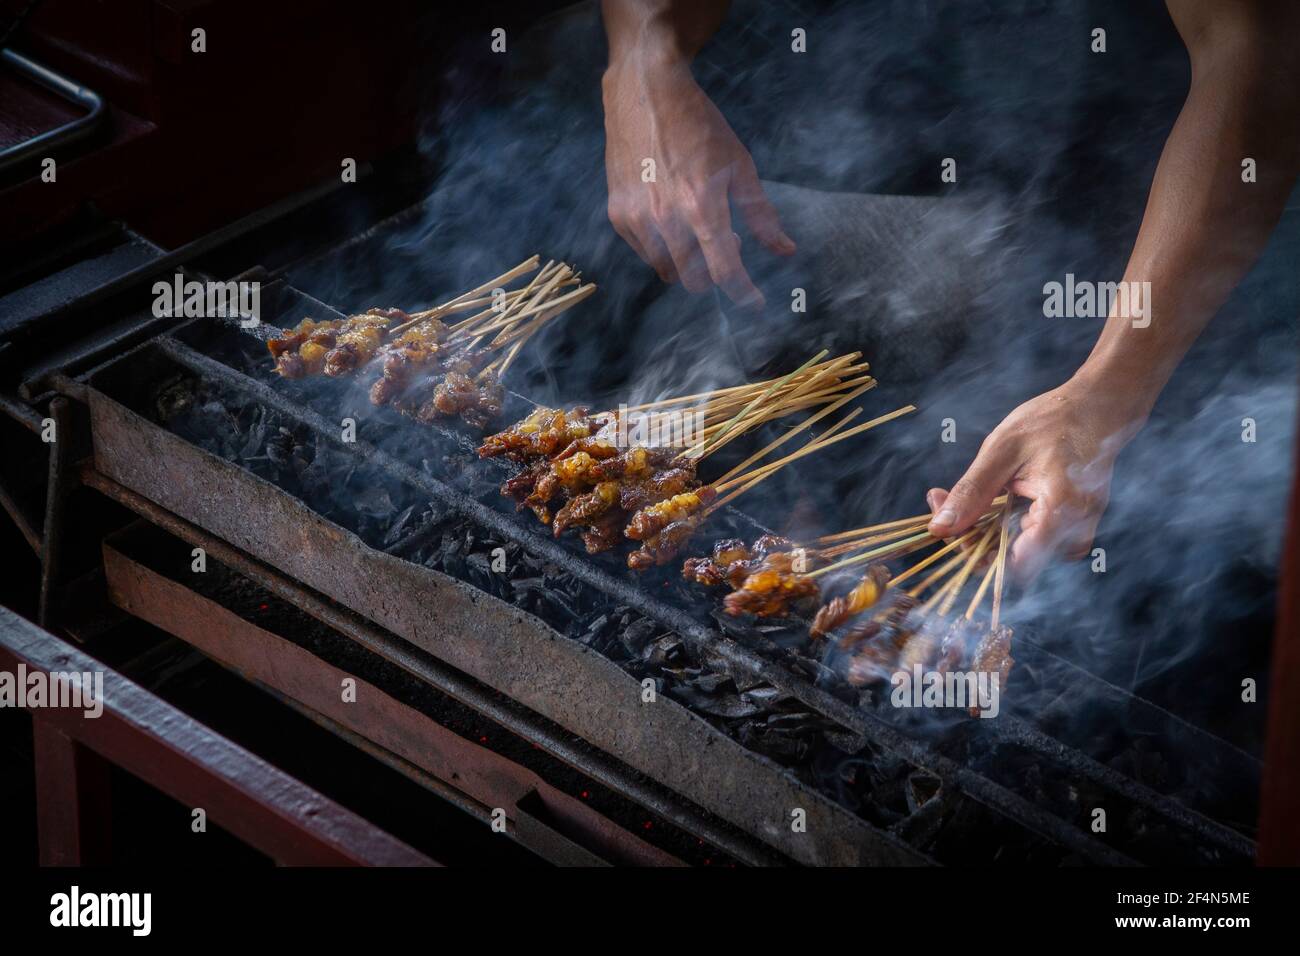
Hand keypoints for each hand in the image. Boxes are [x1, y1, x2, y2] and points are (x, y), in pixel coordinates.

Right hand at [602, 59, 794, 306]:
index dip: (743, 293)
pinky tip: (668, 216)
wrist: (646, 93)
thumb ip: (761, 214)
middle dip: (712, 273)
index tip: (754, 303)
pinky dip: (660, 246)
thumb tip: (785, 251)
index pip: (725, 271)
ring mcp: (637, 218)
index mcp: (702, 207)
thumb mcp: (740, 165)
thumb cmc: (699, 125)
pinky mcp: (618, 214)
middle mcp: (666, 219)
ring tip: (693, 226)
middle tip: (723, 243)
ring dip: (686, 260)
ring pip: (666, 270)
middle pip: (694, 281)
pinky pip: (644, 252)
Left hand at [925, 379, 1146, 579]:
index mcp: (1062, 512)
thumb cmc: (1054, 422)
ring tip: (976, 494)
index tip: (948, 526)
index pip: (1014, 567)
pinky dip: (1008, 525)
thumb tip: (940, 528)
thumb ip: (971, 493)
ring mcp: (1078, 531)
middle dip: (974, 539)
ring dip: (989, 532)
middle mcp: (1076, 530)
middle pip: (1014, 563)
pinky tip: (1000, 499)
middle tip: (945, 502)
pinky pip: (1034, 541)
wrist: (1099, 408)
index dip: (975, 554)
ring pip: (1022, 554)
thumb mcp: (1001, 451)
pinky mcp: (1074, 528)